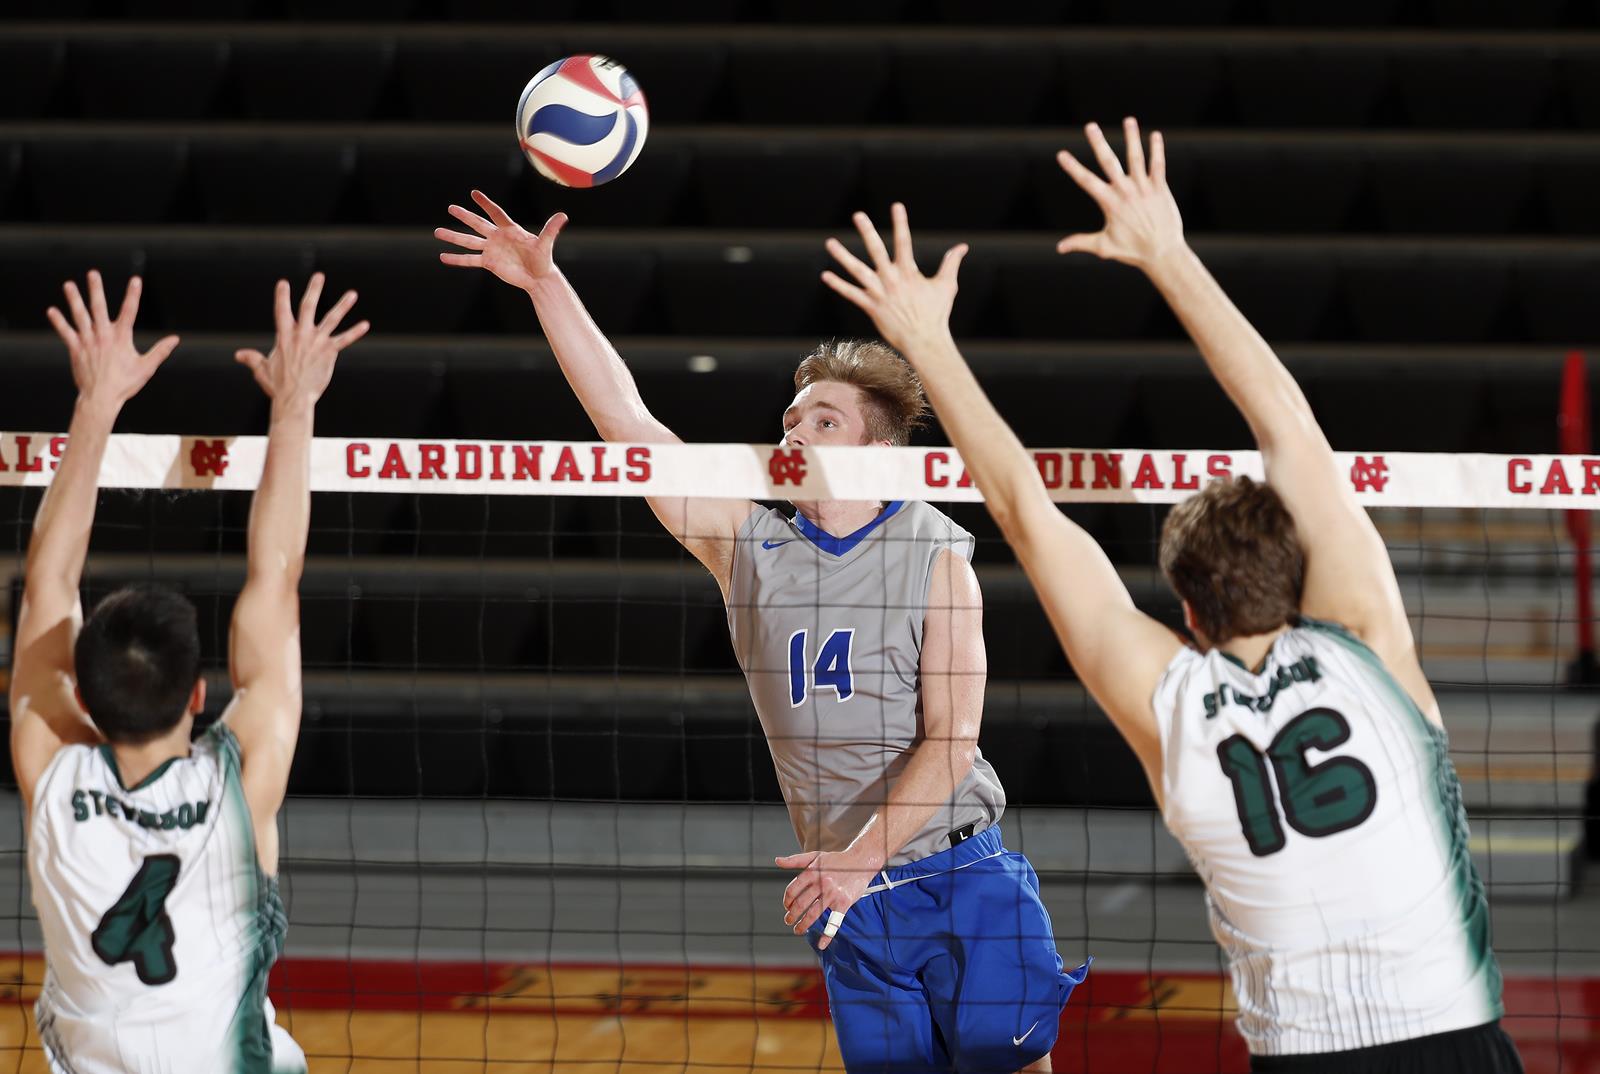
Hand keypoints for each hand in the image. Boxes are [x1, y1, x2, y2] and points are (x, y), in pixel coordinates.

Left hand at [46, 271, 178, 414]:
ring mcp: (87, 341)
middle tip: (93, 273)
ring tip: (68, 284)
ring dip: (74, 299)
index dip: (133, 295)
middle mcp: (103, 336)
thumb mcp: (146, 367)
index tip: (136, 280)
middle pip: (99, 307)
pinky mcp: (75, 349)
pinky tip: (52, 310)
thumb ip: (160, 351)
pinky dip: (59, 321)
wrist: (101, 398)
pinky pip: (65, 332)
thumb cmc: (125, 384)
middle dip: (96, 289)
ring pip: (80, 315)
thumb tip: (175, 339)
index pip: (129, 311)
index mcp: (122, 338)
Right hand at [235, 273, 367, 411]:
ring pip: (331, 319)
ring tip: (352, 294)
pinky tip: (365, 325)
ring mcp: (317, 342)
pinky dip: (355, 332)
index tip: (283, 283)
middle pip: (308, 306)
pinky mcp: (329, 352)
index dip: (282, 296)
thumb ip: (252, 358)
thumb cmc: (277, 385)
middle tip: (319, 275)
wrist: (294, 398)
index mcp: (284, 336)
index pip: (281, 311)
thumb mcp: (261, 369)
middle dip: (314, 290)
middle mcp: (301, 335)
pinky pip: (344, 340)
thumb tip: (238, 355)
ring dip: (343, 305)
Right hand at [436, 190, 565, 293]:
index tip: (473, 193)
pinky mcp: (489, 263)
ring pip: (469, 241)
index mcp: (510, 229)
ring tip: (437, 232)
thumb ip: (551, 229)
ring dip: (454, 237)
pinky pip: (469, 260)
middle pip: (478, 224)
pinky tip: (443, 257)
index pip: (495, 213)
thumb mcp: (545, 244)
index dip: (485, 204)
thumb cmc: (543, 260)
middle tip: (450, 208)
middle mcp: (498, 237)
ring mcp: (491, 249)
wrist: (538, 278)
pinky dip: (456, 259)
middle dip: (464, 216)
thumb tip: (563, 215)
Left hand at [776, 847, 876, 950]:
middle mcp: (821, 883)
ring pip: (813, 914)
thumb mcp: (815, 856)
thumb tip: (777, 861)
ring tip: (797, 930)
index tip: (787, 906)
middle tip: (789, 921)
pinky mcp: (843, 903)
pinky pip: (834, 921)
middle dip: (791, 915)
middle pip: (800, 904)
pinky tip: (821, 943)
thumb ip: (795, 860)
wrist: (861, 861)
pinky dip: (827, 934)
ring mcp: (832, 894)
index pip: (792, 890)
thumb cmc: (837, 860)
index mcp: (812, 872)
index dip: (787, 901)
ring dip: (802, 925)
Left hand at [821, 203, 967, 354]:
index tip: (897, 205)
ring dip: (842, 256)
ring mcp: (879, 293)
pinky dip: (838, 285)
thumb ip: (951, 263)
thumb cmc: (936, 314)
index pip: (904, 242)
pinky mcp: (870, 307)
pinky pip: (851, 294)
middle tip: (858, 215)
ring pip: (857, 270)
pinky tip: (825, 275)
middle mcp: (891, 279)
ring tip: (830, 242)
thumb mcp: (946, 285)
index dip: (901, 223)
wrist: (924, 341)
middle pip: (876, 250)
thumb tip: (963, 247)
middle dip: (867, 231)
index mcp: (909, 272)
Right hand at [1055, 117, 1185, 269]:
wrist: (1163, 253)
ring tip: (1128, 120)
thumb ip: (1080, 242)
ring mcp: (1144, 188)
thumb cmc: (1132, 251)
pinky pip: (1158, 165)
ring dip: (1132, 138)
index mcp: (1110, 203)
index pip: (1086, 181)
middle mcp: (1125, 191)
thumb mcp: (1103, 247)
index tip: (1061, 154)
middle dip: (1098, 142)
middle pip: (1109, 162)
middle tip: (1090, 126)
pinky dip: (1157, 150)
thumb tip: (1059, 247)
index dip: (1073, 167)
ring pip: (1136, 157)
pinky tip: (1155, 135)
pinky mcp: (1160, 188)